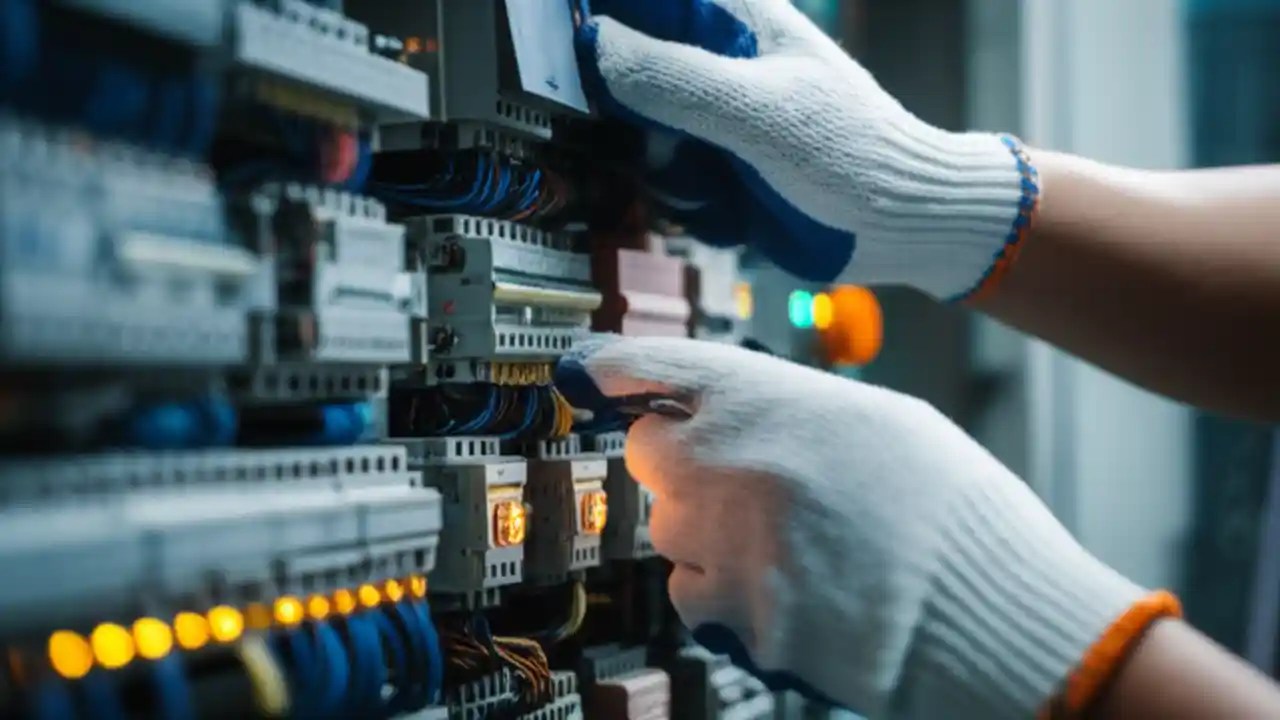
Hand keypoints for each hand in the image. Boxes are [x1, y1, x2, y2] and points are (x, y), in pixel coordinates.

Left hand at [562, 335, 1148, 717]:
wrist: (992, 608)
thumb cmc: (948, 509)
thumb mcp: (874, 418)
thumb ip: (784, 407)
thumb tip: (726, 411)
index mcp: (765, 398)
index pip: (651, 366)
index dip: (614, 368)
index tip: (588, 372)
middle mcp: (727, 462)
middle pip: (650, 455)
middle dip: (683, 464)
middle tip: (739, 479)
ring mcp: (725, 543)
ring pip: (671, 529)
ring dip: (708, 532)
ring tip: (789, 542)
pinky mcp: (734, 616)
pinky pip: (692, 593)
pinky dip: (721, 592)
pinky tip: (784, 587)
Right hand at [575, 0, 1036, 299]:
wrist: (899, 224)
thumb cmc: (855, 154)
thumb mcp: (760, 112)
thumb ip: (676, 79)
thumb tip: (597, 46)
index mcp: (731, 16)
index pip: (641, 0)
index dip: (597, 16)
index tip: (569, 45)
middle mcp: (712, 59)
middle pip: (621, 62)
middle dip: (624, 110)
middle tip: (664, 144)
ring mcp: (709, 114)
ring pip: (634, 128)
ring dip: (660, 165)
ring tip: (711, 183)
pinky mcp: (711, 163)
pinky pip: (662, 174)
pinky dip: (683, 198)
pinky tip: (726, 206)